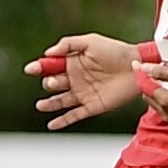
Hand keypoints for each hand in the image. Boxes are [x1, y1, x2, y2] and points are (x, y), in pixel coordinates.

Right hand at [24, 34, 142, 130]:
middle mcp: (75, 79)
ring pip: (60, 101)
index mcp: (72, 62)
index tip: (30, 69)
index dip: (39, 68)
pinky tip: (51, 125)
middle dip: (50, 83)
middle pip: (54, 84)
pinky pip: (74, 115)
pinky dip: (62, 121)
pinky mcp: (92, 106)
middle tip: (53, 81)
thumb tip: (48, 53)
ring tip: (41, 105)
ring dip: (49, 104)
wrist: (137, 67)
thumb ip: (68, 44)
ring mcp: (83, 93)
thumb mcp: (90, 42)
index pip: (50, 66)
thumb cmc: (115, 51)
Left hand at [139, 63, 167, 136]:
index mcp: (165, 102)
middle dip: (149, 87)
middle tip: (153, 75)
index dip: (140, 74)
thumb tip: (145, 68)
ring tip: (167, 87)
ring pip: (162, 110)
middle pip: (151, 99)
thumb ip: (163, 73)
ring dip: (161, 99)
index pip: (145, 87)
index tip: (136, 65)